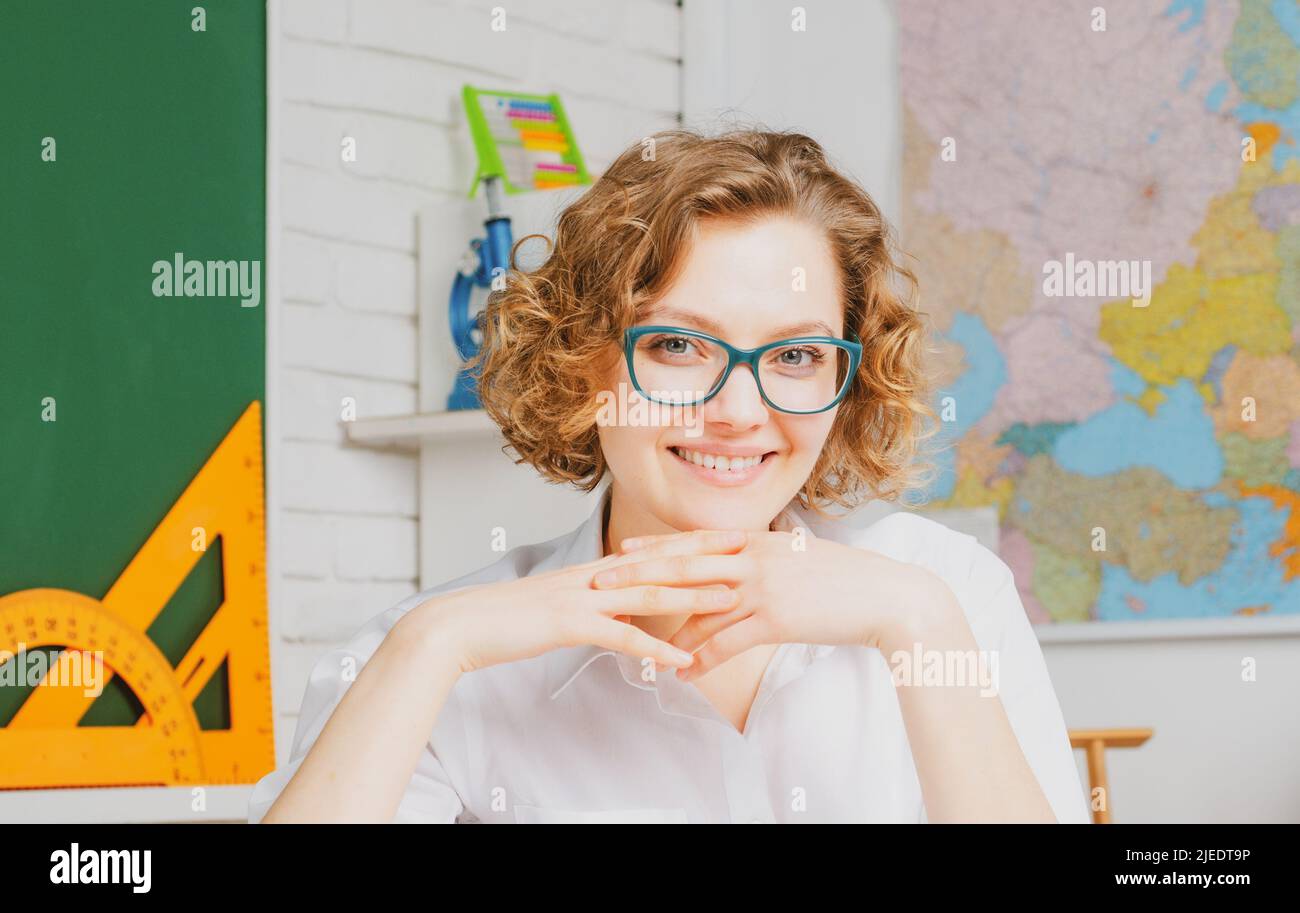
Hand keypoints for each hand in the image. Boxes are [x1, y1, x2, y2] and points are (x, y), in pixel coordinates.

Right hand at [407, 529, 752, 674]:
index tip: (732, 534)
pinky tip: (681, 659)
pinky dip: (654, 646)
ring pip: (649, 591)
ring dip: (694, 595)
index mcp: (596, 569)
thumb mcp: (559, 606)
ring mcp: (583, 597)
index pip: (656, 549)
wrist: (464, 625)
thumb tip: (620, 613)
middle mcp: (595, 575)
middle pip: (662, 560)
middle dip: (708, 554)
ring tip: (732, 598)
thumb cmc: (508, 619)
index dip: (696, 540)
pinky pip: (620, 635)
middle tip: (750, 549)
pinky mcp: (569, 624)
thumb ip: (594, 605)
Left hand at [593, 526, 946, 679]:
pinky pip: (726, 640)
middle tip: (600, 582)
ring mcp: (763, 587)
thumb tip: (747, 555)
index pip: (695, 541)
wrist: (885, 595)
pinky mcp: (776, 619)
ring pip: (698, 603)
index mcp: (758, 539)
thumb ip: (768, 554)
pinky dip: (699, 657)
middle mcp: (753, 558)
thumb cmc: (845, 578)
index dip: (655, 546)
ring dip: (660, 622)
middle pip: (683, 565)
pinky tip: (680, 671)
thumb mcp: (800, 554)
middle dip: (637, 573)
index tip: (621, 550)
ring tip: (627, 634)